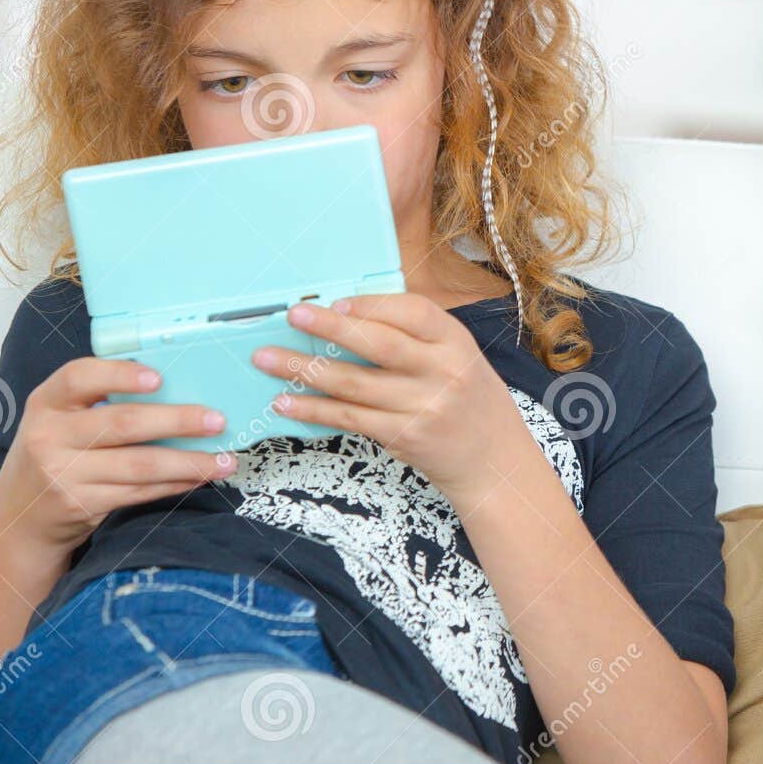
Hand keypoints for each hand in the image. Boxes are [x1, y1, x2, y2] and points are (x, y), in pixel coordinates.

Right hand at [0, 358, 234, 554]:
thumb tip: (181, 386)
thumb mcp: (61, 418)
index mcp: (46, 402)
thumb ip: (99, 400)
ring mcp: (63, 473)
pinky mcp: (80, 504)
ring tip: (225, 459)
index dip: (120, 375)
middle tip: (218, 420)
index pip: (79, 377)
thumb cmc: (56, 452)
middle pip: (123, 423)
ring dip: (190, 462)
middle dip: (178, 421)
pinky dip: (175, 483)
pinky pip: (140, 491)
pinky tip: (200, 476)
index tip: (159, 378)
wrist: (20, 515)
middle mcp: (49, 435)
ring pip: (140, 465)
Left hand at [252, 294, 511, 503]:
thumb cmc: (471, 403)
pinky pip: (351, 419)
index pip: (414, 312)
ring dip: (305, 370)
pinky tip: (286, 403)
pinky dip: (315, 410)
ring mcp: (424, 407)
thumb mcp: (460, 358)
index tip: (336, 301)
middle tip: (293, 316)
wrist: (495, 462)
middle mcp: (443, 372)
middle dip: (330, 328)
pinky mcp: (405, 437)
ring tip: (267, 359)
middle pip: (380, 344)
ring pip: (355, 384)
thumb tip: (351, 315)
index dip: (373, 305)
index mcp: (457, 343)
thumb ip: (419, 338)